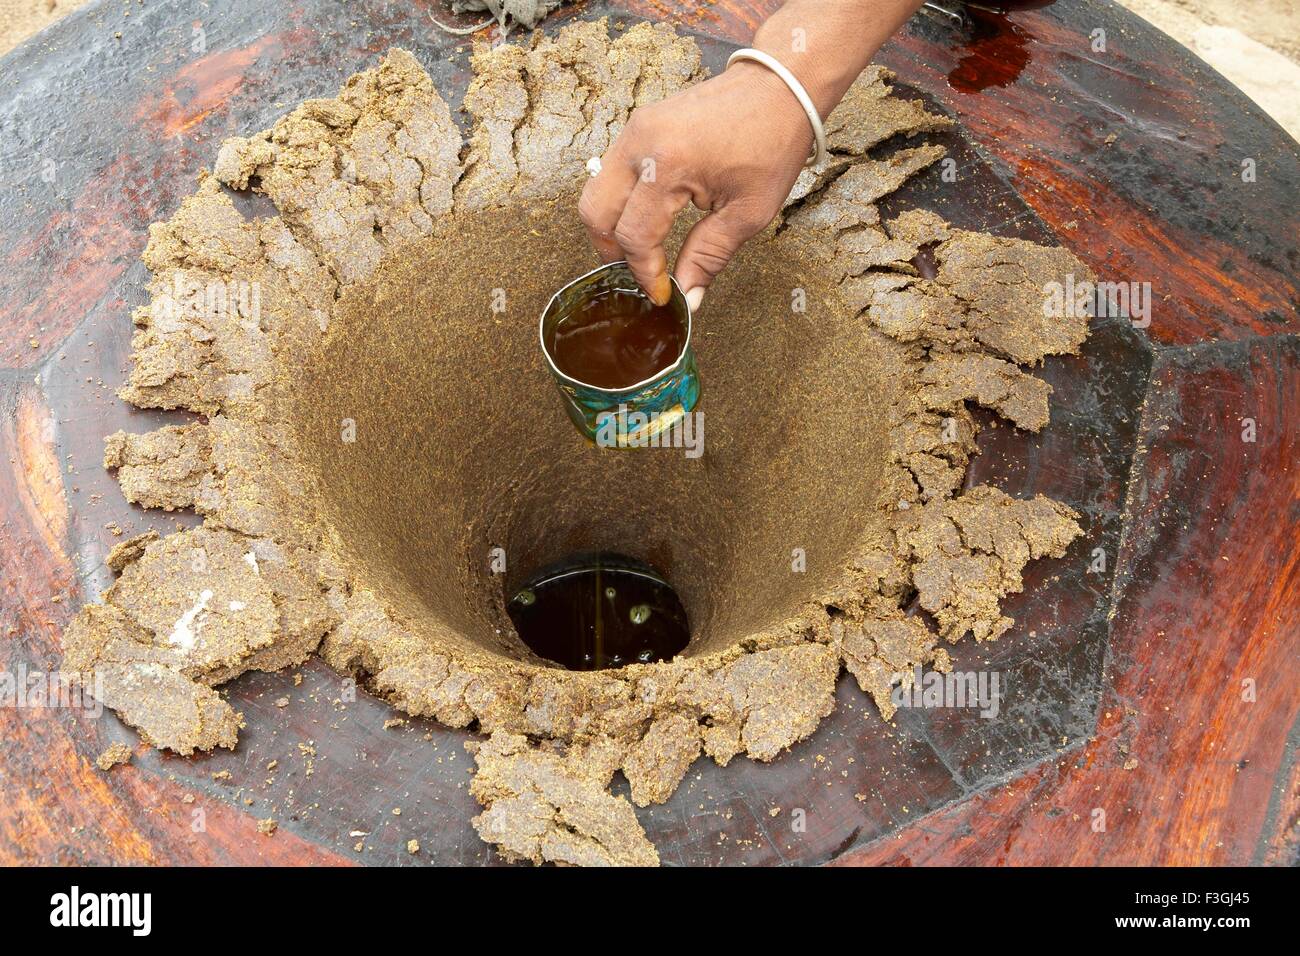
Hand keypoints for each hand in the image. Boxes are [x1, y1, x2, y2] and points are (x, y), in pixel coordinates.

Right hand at [578, 61, 813, 308]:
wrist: (779, 87)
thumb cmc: (772, 143)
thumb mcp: (748, 211)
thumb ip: (709, 256)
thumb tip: (688, 297)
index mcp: (667, 164)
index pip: (635, 235)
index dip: (645, 273)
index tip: (662, 294)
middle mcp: (639, 143)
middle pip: (595, 214)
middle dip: (613, 252)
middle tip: (640, 274)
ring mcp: (634, 130)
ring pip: (595, 192)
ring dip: (612, 227)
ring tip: (642, 251)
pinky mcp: (638, 126)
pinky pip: (610, 172)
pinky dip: (619, 202)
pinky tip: (648, 219)